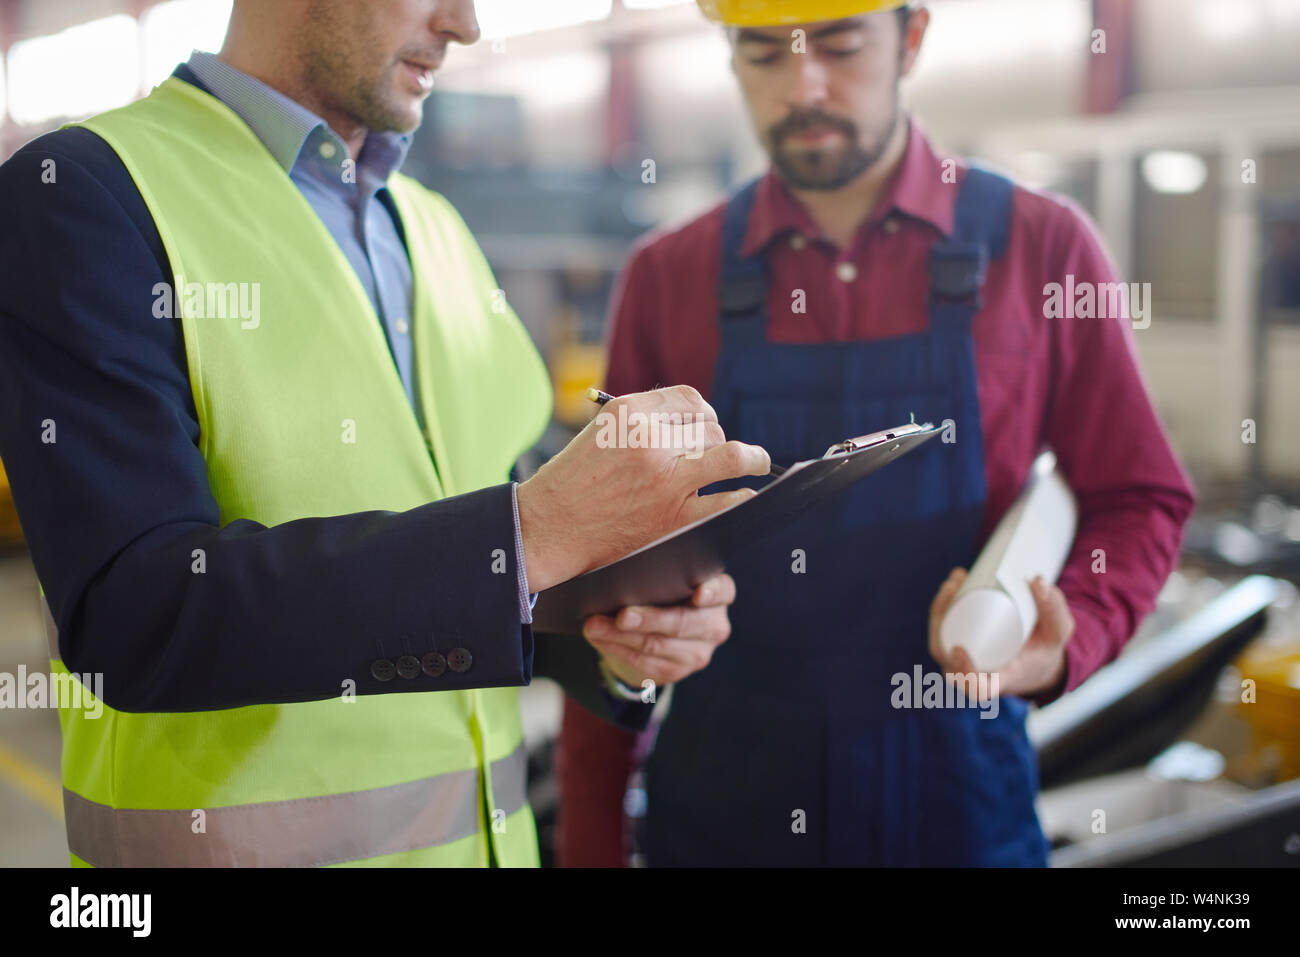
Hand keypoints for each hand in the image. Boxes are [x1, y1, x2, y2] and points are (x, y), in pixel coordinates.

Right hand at [516, 386, 769, 591]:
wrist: (547, 529)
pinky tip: (745, 494)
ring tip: (758, 462)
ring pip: (728, 454)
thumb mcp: (597, 432)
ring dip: (750, 458)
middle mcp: (648, 439)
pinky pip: (726, 501)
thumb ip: (639, 419)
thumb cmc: (569, 483)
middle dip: (717, 439)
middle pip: (710, 427)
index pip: (688, 399)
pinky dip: (742, 496)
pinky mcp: (672, 517)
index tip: (706, 424)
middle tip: (719, 452)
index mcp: (627, 412)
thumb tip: (688, 418)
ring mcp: (664, 479)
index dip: (703, 412)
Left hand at [582, 573, 734, 689]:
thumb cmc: (659, 594)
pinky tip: (598, 638)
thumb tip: (618, 577)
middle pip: (683, 622)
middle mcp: (713, 625)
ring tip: (594, 626)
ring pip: (658, 645)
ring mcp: (697, 652)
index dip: (711, 592)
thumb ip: (655, 578)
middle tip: (622, 615)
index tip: (697, 593)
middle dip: (650, 618)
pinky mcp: (675, 671)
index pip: (722, 591)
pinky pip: (643, 662)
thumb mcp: (664, 583)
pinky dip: (616, 648)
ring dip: (621, 636)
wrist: (655, 635)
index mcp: (717, 595)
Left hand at [928, 568, 1073, 699]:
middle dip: (942, 617)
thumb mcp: (1058, 633)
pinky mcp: (957, 647)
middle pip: (946, 655)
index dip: (964, 672)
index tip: (959, 649)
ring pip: (939, 640)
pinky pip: (941, 633)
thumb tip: (1037, 580)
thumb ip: (1053, 609)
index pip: (976, 687)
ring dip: (941, 608)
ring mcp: (962, 662)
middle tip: (955, 587)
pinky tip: (951, 585)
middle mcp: (974, 674)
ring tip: (956, 579)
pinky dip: (942, 609)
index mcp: (1000, 680)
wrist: (1033, 659)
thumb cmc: (1044, 649)